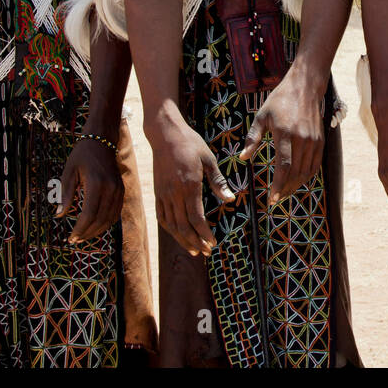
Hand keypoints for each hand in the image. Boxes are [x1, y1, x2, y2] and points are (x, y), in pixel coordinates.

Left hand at [57, 138, 123, 243]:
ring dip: (96, 231)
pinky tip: (95, 227)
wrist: (102, 140)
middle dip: (87, 233)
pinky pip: (115, 213)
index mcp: (96, 183)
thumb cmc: (82, 155)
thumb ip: (65, 194)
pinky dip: (106, 223)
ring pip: (109, 219)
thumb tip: (59, 215)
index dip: (79, 229)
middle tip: (74, 240)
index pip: (89, 214)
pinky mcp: (121, 191)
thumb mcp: (69, 171)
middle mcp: (110, 188)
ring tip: (83, 237)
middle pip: (100, 220)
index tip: (70, 238)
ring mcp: (118, 190)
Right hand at [146, 109, 232, 256]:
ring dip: (182, 240)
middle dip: (195, 242)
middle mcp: (174, 192)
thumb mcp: (208, 159)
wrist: (165, 134)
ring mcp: (163, 193)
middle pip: (183, 226)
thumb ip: (218, 181)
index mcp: (189, 185)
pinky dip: (169, 229)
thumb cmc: (190, 144)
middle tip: (206, 252)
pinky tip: (177, 235)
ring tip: (194, 251)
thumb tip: (230, 199)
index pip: (196, 218)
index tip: (213, 242)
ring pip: (171, 224)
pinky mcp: (157, 192)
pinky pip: (162, 216)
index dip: (204, 233)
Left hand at [241, 68, 324, 206]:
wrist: (305, 87)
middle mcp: (302, 139)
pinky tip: (297, 181)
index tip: (271, 199)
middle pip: (296, 173)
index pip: (284, 166)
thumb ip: (253, 138)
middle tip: (275, 199)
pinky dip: (307, 177)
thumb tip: (243, 158)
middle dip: (285, 189)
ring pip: (306, 171)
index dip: (278, 185)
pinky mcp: (320, 141)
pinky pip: (315, 165)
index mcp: (285, 133)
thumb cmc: (280, 101)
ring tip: (284, 193)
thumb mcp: (262, 117)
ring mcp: (313, 140)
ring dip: (296, 185)